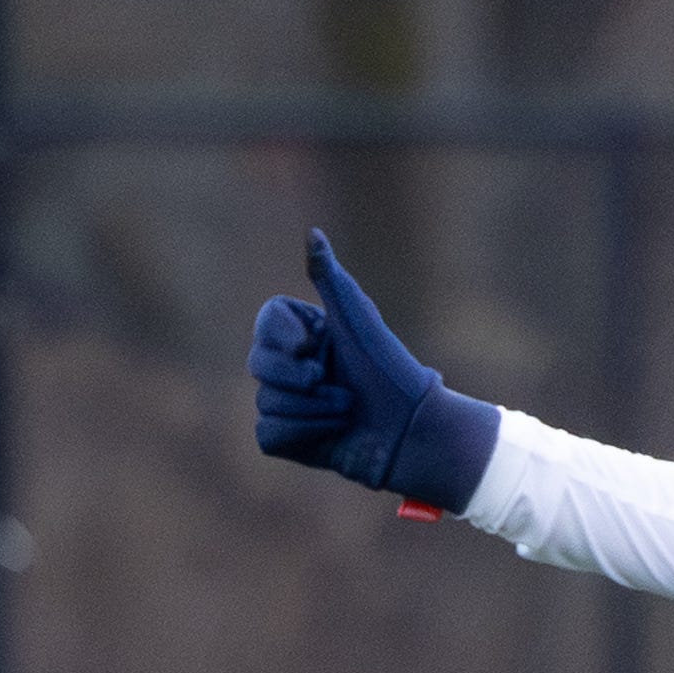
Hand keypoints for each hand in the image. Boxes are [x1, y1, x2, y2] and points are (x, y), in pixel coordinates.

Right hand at [247, 230, 501, 512]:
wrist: (415, 429)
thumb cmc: (391, 372)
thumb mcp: (358, 322)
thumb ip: (331, 280)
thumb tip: (313, 233)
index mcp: (306, 335)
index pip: (266, 323)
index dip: (282, 336)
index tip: (311, 345)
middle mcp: (293, 366)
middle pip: (258, 364)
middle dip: (297, 377)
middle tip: (332, 381)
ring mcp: (288, 403)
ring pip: (267, 402)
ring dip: (313, 409)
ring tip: (347, 409)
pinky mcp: (288, 439)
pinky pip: (269, 434)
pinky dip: (302, 434)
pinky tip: (334, 432)